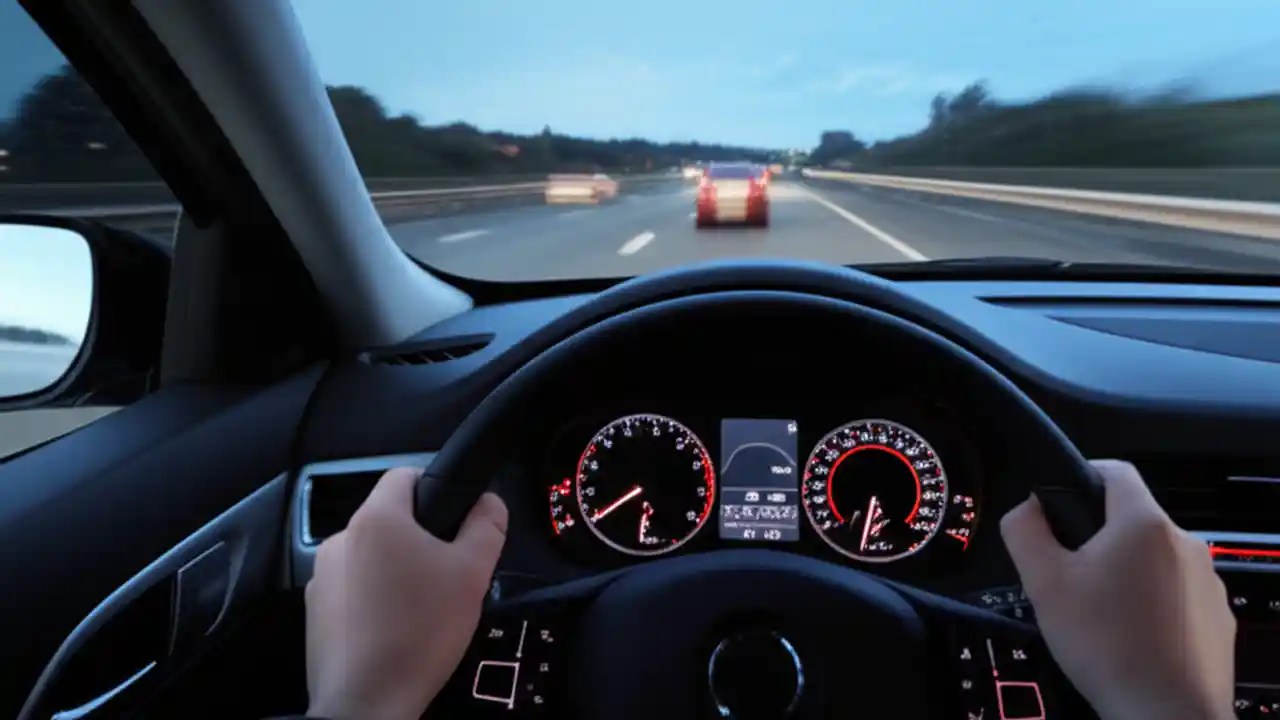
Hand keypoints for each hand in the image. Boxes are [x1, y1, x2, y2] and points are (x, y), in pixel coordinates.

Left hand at [305, 468, 507, 719]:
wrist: (367, 703)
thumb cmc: (422, 629)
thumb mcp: (472, 574)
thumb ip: (487, 526)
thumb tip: (488, 502)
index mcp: (376, 518)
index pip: (405, 475)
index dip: (436, 489)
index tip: (456, 524)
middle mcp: (339, 538)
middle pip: (389, 520)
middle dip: (419, 539)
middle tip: (448, 575)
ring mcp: (321, 577)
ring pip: (371, 556)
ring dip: (395, 570)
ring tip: (421, 609)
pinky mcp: (315, 612)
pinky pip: (353, 589)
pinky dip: (373, 600)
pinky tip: (393, 630)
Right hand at [1001, 460, 1234, 719]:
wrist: (1166, 714)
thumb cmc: (1103, 642)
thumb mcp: (1042, 583)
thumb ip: (1024, 530)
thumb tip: (1028, 507)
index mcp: (1143, 523)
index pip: (1115, 470)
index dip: (1082, 477)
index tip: (1059, 507)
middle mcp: (1185, 542)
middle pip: (1133, 519)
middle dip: (1099, 538)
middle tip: (1069, 576)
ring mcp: (1209, 581)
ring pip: (1155, 558)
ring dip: (1128, 572)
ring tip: (1100, 613)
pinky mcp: (1219, 616)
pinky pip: (1178, 593)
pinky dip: (1154, 604)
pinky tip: (1133, 636)